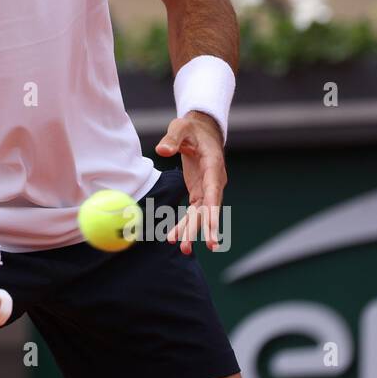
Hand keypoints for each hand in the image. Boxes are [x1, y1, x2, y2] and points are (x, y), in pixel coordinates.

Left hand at [156, 111, 226, 253]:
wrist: (202, 129)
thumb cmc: (192, 128)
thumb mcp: (181, 127)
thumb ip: (172, 139)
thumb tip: (161, 150)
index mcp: (213, 165)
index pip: (214, 191)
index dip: (214, 211)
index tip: (213, 228)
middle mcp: (214, 180)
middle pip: (210, 208)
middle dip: (206, 228)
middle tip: (204, 247)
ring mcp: (207, 187)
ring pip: (201, 213)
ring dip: (193, 230)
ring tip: (184, 249)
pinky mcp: (199, 191)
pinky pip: (194, 211)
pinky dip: (185, 223)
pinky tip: (174, 237)